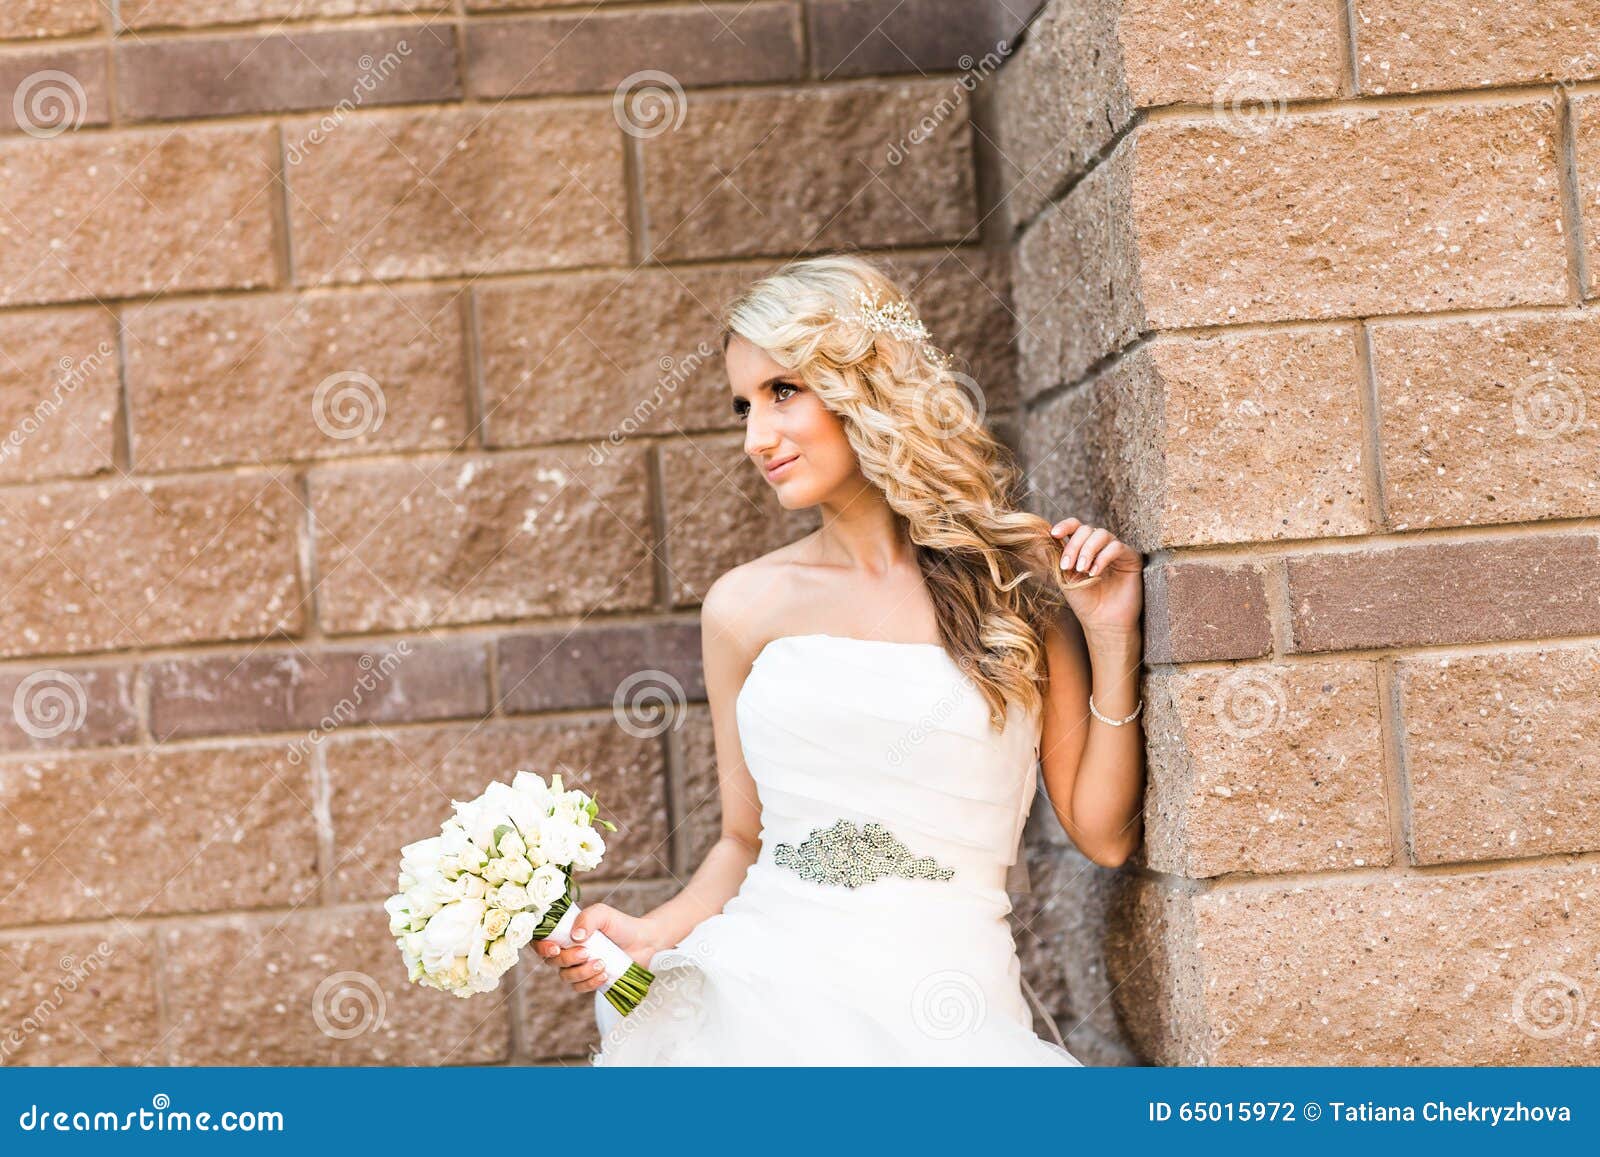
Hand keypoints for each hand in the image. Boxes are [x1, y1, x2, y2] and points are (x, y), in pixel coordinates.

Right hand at [532, 903, 663, 994]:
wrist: (643, 942)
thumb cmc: (620, 925)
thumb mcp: (603, 914)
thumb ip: (588, 918)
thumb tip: (575, 936)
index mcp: (564, 932)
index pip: (540, 940)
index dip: (541, 947)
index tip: (555, 948)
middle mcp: (567, 950)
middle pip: (552, 961)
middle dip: (568, 959)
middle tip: (587, 952)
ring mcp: (577, 967)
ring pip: (565, 976)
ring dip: (582, 972)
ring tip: (602, 963)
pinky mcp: (589, 980)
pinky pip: (579, 988)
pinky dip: (590, 983)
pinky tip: (605, 974)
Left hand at [1050, 517, 1143, 637]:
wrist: (1102, 621)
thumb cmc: (1084, 601)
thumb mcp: (1063, 577)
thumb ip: (1053, 558)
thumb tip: (1038, 539)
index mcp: (1083, 546)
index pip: (1075, 526)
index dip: (1065, 525)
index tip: (1053, 534)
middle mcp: (1100, 545)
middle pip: (1086, 529)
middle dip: (1074, 546)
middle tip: (1068, 566)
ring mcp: (1115, 550)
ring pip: (1101, 534)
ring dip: (1088, 550)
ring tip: (1082, 570)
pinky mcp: (1131, 558)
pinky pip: (1116, 547)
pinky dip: (1103, 557)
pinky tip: (1095, 572)